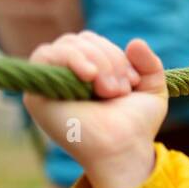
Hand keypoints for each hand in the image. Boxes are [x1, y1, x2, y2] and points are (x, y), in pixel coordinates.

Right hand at [22, 31, 167, 187]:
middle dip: (108, 59)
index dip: (114, 54)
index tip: (132, 82)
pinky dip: (72, 59)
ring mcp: (50, 84)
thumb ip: (149, 63)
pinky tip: (90, 76)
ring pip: (67, 45)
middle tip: (119, 90)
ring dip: (97, 61)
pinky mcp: (36, 94)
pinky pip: (44, 56)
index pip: (92, 41)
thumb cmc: (136, 124)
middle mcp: (65, 76)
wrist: (124, 147)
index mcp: (87, 72)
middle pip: (80, 40)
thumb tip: (134, 42)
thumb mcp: (151, 88)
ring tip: (110, 91)